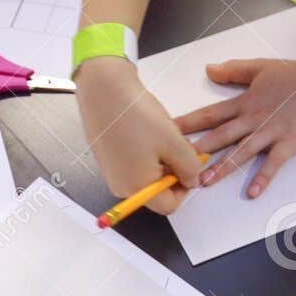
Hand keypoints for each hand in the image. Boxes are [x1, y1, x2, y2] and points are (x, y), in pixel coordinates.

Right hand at [76, 57, 201, 214]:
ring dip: (160, 161)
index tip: (189, 166)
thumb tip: (193, 180)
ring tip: (161, 135)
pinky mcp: (108, 160)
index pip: (169, 206)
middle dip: (172, 172)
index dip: (184, 188)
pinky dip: (146, 154)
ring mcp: (112, 174)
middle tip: (176, 145)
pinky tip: (147, 133)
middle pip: (156, 192)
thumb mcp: (173, 143)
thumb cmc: (135, 116)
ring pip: (146, 177)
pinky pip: (133, 166)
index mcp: (137, 189)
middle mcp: (121, 187)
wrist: (103, 90)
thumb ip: (189, 168)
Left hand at [174, 56, 295, 198]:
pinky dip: (262, 178)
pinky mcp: (288, 144)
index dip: (188, 123)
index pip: (210, 114)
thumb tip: (209, 70)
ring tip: (205, 181)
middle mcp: (253, 119)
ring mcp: (270, 133)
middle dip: (198, 150)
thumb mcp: (260, 68)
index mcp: (245, 102)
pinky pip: (273, 164)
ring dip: (222, 168)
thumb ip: (233, 71)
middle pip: (220, 136)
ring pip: (241, 152)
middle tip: (178, 162)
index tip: (169, 131)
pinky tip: (251, 192)